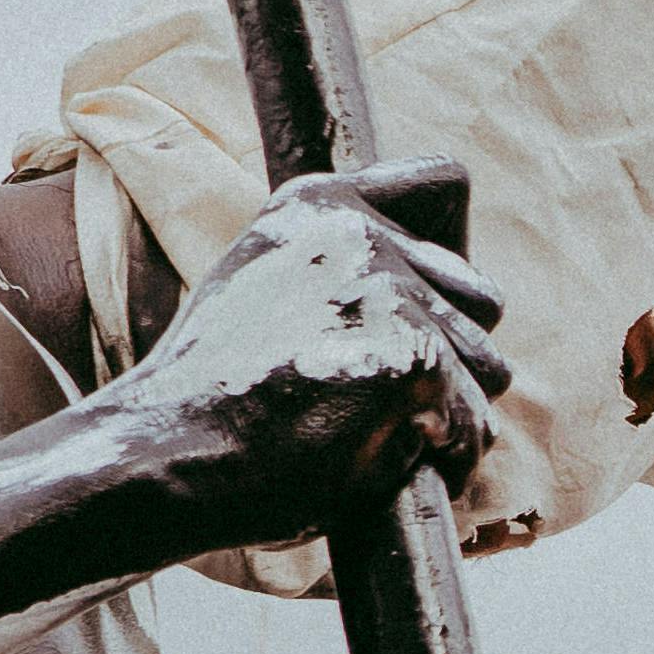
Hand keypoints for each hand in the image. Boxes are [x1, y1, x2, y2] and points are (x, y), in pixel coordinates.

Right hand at [114, 157, 512, 542]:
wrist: (165, 456)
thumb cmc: (213, 395)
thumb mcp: (262, 282)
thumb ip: (343, 262)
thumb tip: (447, 274)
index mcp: (323, 204)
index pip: (446, 184)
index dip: (454, 252)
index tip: (426, 305)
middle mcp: (364, 236)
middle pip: (484, 296)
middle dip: (452, 355)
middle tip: (374, 400)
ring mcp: (391, 296)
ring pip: (488, 368)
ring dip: (446, 414)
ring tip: (364, 436)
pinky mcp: (416, 363)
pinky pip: (473, 427)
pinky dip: (442, 461)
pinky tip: (376, 469)